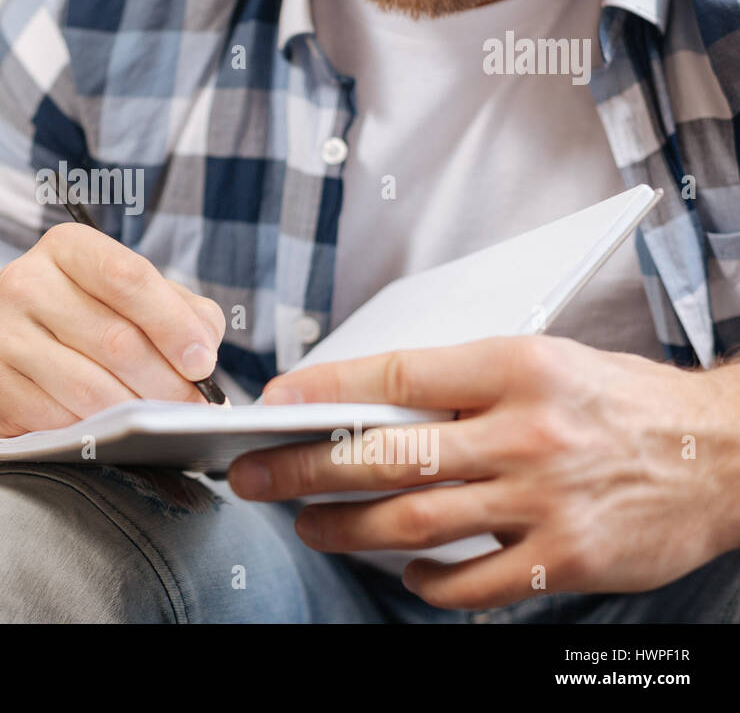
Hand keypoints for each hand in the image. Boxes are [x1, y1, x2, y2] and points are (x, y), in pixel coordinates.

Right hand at [0, 222, 225, 438]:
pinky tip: (110, 434)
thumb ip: (183, 313)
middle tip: (192, 408)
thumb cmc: (89, 326)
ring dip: (135, 415)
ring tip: (160, 425)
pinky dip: (92, 433)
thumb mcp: (138, 303)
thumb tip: (204, 348)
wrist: (14, 364)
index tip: (203, 362)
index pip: (128, 276)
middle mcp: (24, 280)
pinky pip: (55, 419)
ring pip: (88, 386)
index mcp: (67, 248)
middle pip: (114, 339)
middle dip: (165, 382)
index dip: (173, 324)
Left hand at [227, 336, 739, 608]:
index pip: (396, 375)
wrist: (720, 454)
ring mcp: (543, 500)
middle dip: (302, 469)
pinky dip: (426, 581)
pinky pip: (472, 584)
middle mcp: (523, 431)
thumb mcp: (540, 363)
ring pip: (412, 520)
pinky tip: (406, 570)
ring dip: (344, 528)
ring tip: (308, 524)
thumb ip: (459, 386)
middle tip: (254, 476)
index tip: (276, 404)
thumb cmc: (616, 404)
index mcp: (515, 367)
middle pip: (385, 455)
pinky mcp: (566, 559)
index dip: (324, 390)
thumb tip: (364, 407)